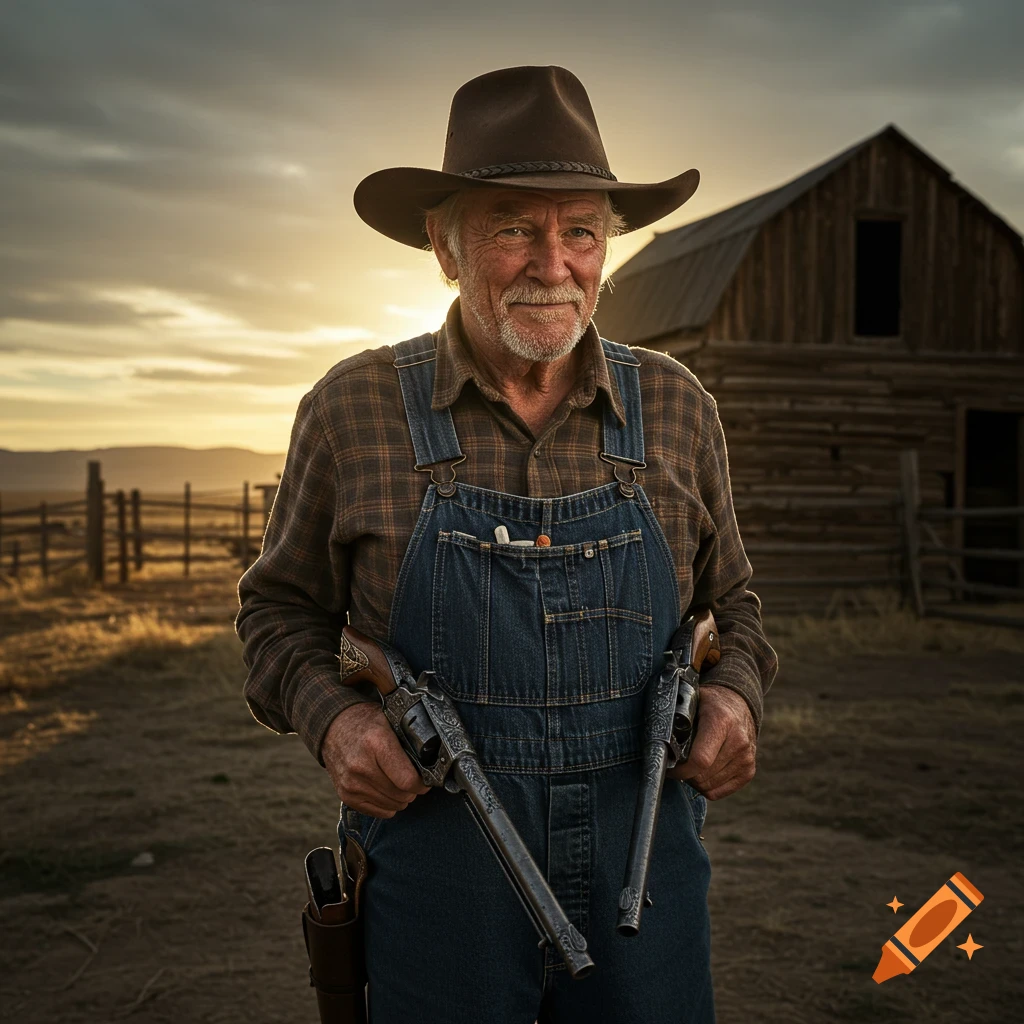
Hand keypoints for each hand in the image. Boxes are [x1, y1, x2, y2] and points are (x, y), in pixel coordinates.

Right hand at [322, 702, 429, 817]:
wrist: (332, 727)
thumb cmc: (367, 723)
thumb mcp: (390, 722)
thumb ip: (409, 742)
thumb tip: (432, 764)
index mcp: (377, 743)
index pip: (408, 780)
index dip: (422, 783)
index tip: (425, 779)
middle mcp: (361, 766)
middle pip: (402, 795)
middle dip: (413, 789)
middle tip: (412, 779)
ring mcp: (351, 783)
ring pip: (393, 805)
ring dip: (401, 798)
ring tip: (399, 782)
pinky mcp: (346, 795)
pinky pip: (379, 812)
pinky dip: (388, 804)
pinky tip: (387, 789)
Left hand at [669, 685, 756, 799]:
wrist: (737, 704)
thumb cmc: (708, 705)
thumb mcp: (691, 703)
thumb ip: (678, 722)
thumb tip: (663, 746)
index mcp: (721, 721)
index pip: (700, 760)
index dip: (680, 770)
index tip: (669, 766)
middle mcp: (738, 740)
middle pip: (702, 776)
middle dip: (685, 774)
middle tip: (678, 764)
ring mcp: (746, 757)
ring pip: (709, 786)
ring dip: (695, 780)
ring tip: (690, 765)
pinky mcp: (749, 770)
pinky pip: (718, 792)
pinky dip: (706, 786)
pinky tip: (702, 771)